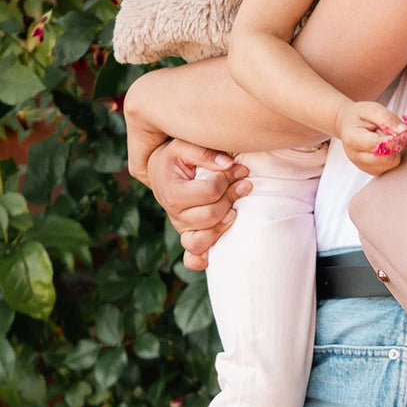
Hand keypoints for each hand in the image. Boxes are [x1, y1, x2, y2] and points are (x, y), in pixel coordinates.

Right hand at [146, 139, 251, 269]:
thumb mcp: (185, 145)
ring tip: (235, 210)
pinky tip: (213, 256)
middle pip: (210, 216)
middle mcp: (174, 213)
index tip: (238, 169)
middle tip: (244, 184)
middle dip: (231, 199)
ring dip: (223, 225)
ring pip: (202, 240)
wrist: (161, 169)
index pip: (209, 192)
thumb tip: (229, 164)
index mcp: (172, 191)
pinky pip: (192, 257)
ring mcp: (181, 227)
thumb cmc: (176, 156)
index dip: (227, 180)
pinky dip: (201, 260)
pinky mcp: (188, 235)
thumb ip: (205, 152)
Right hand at [335, 100, 406, 175]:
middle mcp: (354, 155)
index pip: (378, 145)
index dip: (394, 139)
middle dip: (395, 146)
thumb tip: (404, 131)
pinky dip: (391, 157)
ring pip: (389, 164)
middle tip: (394, 133)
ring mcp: (361, 164)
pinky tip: (385, 147)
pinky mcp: (369, 169)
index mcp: (352, 138)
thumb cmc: (359, 115)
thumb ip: (388, 119)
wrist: (347, 123)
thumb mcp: (373, 109)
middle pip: (384, 158)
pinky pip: (388, 167)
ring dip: (394, 152)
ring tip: (386, 139)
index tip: (403, 131)